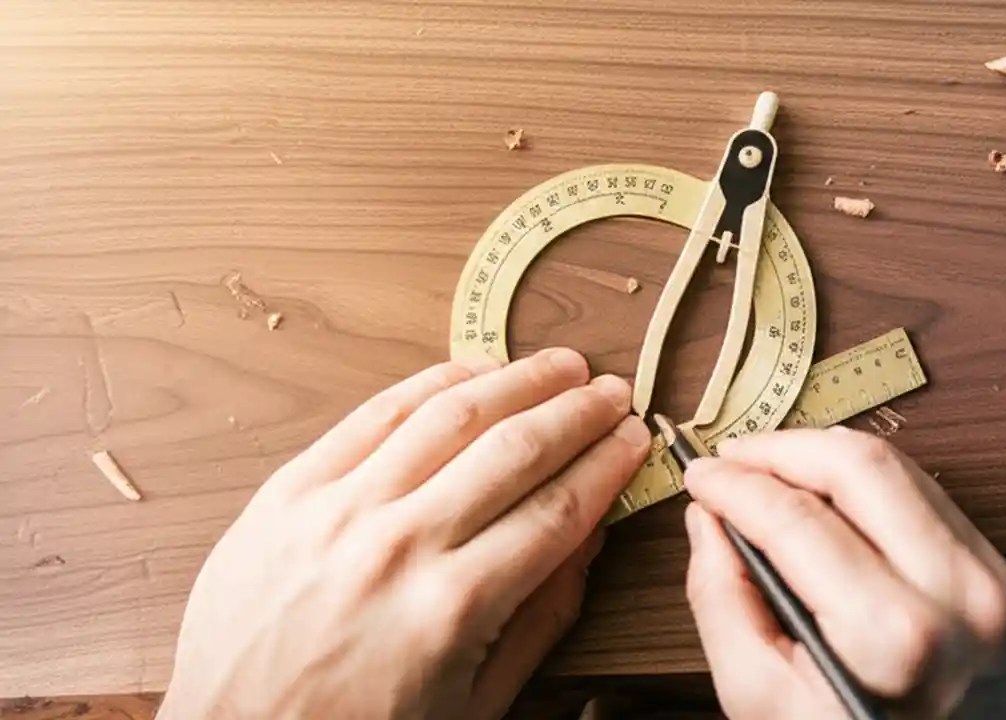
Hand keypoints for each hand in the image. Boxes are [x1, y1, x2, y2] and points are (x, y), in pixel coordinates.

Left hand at [159, 348, 650, 719]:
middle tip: (612, 392)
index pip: (558, 509)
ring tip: (558, 366)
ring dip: (517, 381)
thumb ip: (540, 620)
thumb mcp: (473, 704)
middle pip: (515, 451)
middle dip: (577, 414)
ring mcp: (339, 510)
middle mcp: (400, 546)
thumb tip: (589, 539)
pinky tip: (472, 371)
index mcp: (452, 608)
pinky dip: (431, 384)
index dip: (607, 466)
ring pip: (450, 416)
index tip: (635, 440)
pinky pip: (373, 415)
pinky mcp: (291, 490)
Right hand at [682, 428, 1005, 719]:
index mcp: (894, 635)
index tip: (702, 477)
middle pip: (858, 466)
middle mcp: (956, 594)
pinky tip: (823, 494)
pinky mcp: (999, 573)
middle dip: (782, 449)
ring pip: (896, 466)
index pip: (797, 518)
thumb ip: (722, 604)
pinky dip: (865, 481)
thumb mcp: (761, 704)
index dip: (736, 485)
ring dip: (822, 455)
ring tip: (770, 470)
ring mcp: (989, 579)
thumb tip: (708, 522)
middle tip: (732, 459)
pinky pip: (924, 494)